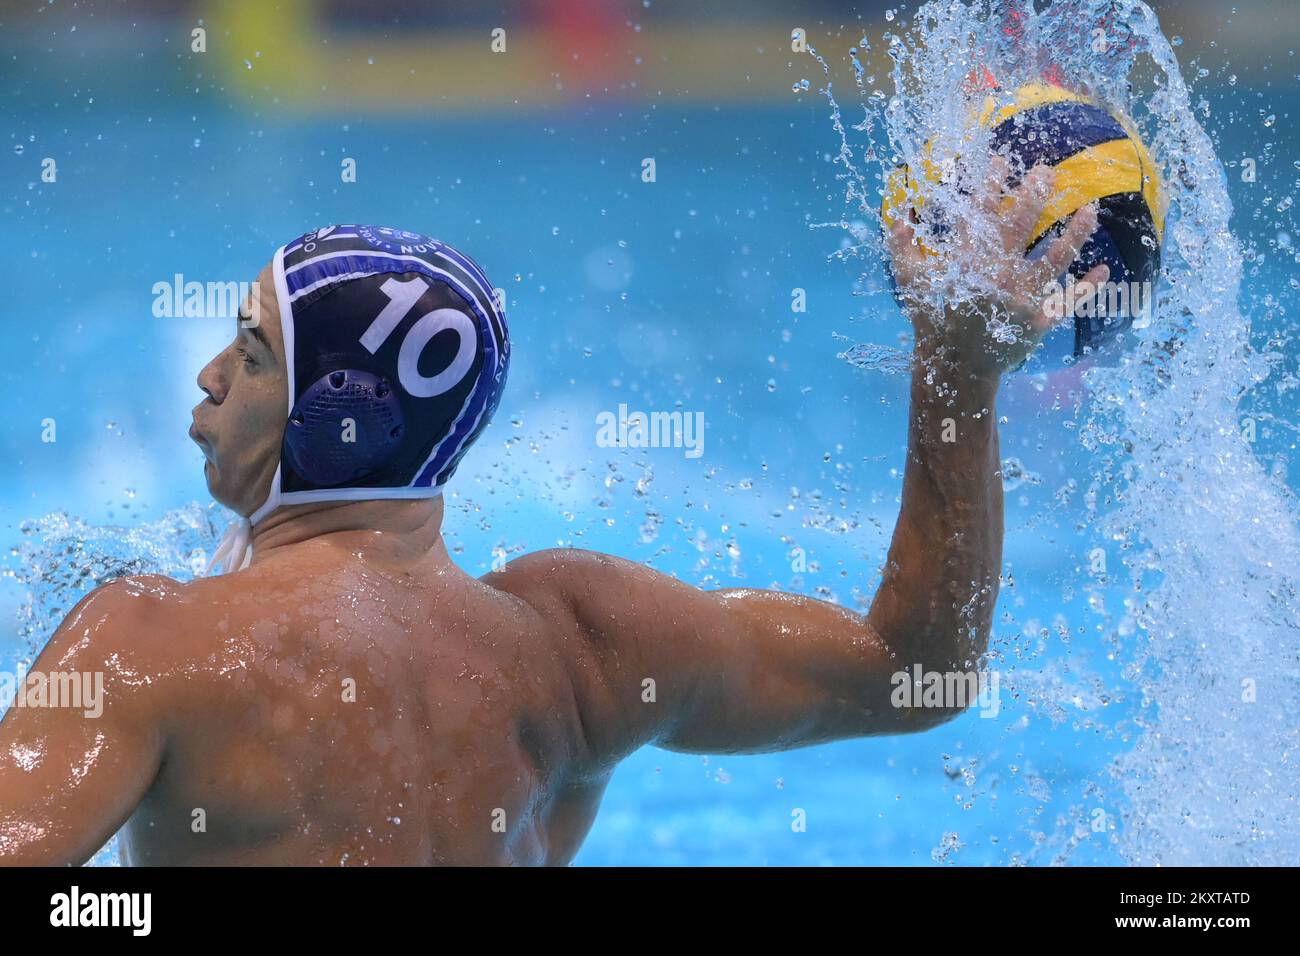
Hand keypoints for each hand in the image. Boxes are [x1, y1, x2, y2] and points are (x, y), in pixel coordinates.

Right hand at [885, 157, 1109, 377]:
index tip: (1003, 160)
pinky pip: (1066, 300)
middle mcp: (997, 272)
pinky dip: (1087, 287)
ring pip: (1053, 258)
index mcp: (968, 260)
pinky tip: (1104, 269)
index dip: (992, 184)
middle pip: (1021, 225)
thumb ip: (903, 249)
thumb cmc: (932, 321)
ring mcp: (1020, 296)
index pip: (981, 213)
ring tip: (1091, 210)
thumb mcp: (910, 283)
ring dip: (1074, 233)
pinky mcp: (1036, 320)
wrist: (952, 367)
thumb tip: (898, 217)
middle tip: (1048, 171)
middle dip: (1035, 193)